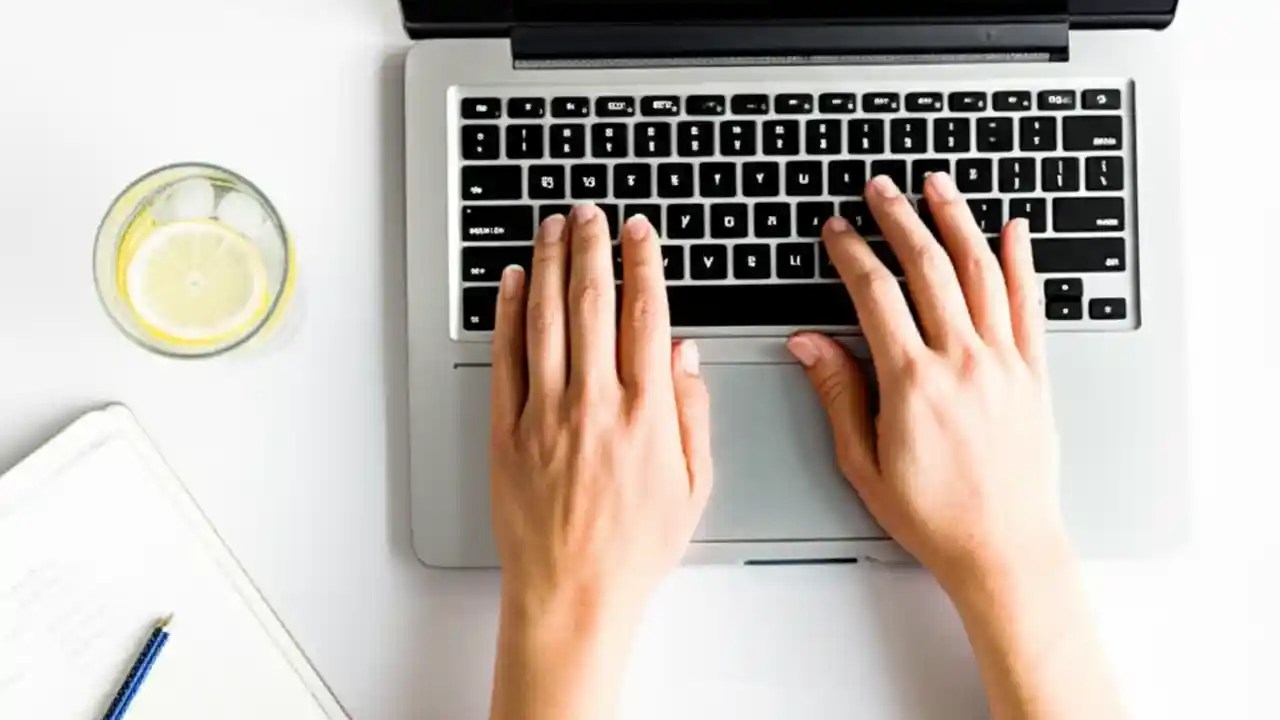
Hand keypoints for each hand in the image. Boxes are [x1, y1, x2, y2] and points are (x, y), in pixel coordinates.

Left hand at [488, 206, 711, 719]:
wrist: (574, 594)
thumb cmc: (636, 548)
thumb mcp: (693, 485)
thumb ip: (692, 411)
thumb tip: (685, 352)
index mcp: (646, 412)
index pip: (645, 315)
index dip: (642, 263)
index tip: (638, 232)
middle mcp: (595, 403)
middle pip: (590, 302)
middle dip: (590, 246)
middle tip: (589, 212)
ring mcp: (545, 415)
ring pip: (543, 319)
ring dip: (546, 264)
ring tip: (551, 228)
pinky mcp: (507, 431)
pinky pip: (505, 359)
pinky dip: (506, 314)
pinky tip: (509, 283)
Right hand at [788, 172, 1062, 588]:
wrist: (1004, 548)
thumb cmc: (933, 516)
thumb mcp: (863, 462)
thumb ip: (837, 394)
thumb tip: (809, 343)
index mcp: (912, 383)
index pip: (875, 295)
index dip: (850, 253)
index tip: (837, 230)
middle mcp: (962, 363)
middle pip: (927, 268)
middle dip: (898, 219)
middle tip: (879, 189)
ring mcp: (1003, 364)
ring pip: (980, 272)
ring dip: (956, 221)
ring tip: (936, 186)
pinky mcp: (1034, 375)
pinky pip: (1028, 304)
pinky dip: (1020, 262)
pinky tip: (1013, 231)